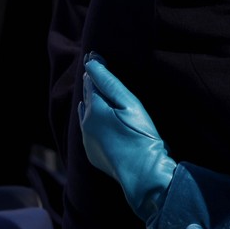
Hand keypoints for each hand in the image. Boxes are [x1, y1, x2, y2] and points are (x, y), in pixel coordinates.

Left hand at [79, 54, 176, 228]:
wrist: (144, 173)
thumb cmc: (141, 136)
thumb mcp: (130, 104)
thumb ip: (110, 83)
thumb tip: (92, 63)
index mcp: (93, 110)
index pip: (91, 82)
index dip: (94, 68)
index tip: (94, 54)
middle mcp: (85, 125)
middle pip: (86, 98)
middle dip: (91, 85)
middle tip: (96, 70)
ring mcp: (88, 142)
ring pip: (86, 115)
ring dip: (90, 103)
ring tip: (98, 93)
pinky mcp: (94, 155)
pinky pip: (90, 132)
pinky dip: (94, 121)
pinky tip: (104, 121)